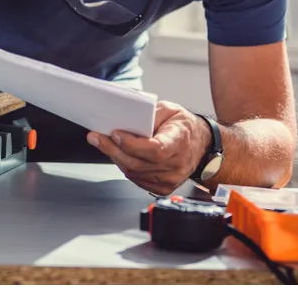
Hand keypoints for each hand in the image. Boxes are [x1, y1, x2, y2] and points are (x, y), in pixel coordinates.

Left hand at [87, 100, 212, 195]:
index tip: (116, 134)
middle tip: (96, 137)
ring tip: (102, 143)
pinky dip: (125, 166)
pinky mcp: (164, 188)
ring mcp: (170, 179)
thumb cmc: (183, 125)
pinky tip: (117, 154)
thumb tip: (125, 118)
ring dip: (115, 157)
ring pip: (134, 173)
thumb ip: (149, 114)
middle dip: (113, 149)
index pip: (155, 150)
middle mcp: (176, 164)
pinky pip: (138, 180)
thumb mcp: (169, 109)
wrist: (201, 145)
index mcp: (180, 142)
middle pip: (138, 163)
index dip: (132, 144)